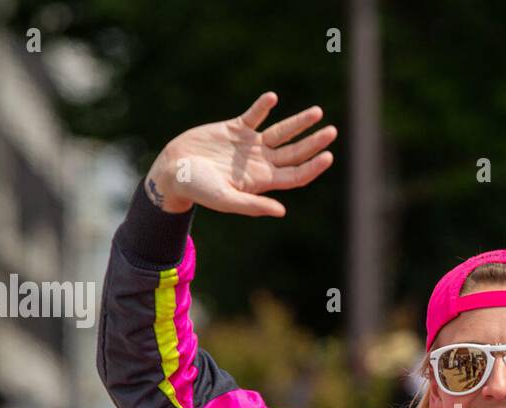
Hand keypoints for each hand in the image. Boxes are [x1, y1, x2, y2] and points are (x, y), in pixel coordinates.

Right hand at [145, 91, 336, 216]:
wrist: (173, 171)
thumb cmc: (198, 190)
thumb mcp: (226, 199)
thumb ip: (253, 205)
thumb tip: (282, 212)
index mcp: (262, 181)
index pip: (295, 175)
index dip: (313, 166)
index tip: (328, 155)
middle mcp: (260, 162)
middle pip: (294, 152)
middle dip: (314, 143)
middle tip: (332, 132)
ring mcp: (249, 145)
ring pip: (281, 132)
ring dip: (299, 123)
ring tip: (318, 112)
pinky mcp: (234, 129)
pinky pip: (253, 115)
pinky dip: (262, 106)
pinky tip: (272, 98)